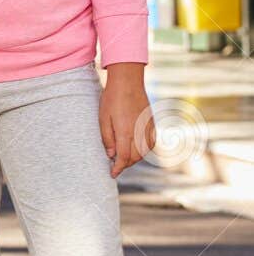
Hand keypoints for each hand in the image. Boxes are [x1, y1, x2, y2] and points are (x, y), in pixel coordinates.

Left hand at [100, 63, 153, 177]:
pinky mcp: (151, 123)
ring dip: (135, 158)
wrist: (128, 82)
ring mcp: (147, 127)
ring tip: (125, 158)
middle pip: (135, 157)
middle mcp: (139, 132)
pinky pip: (151, 142)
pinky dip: (144, 150)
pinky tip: (137, 149)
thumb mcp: (103, 119)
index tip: (112, 174)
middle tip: (116, 166)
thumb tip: (111, 155)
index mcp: (125, 132)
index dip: (118, 168)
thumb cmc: (111, 99)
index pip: (124, 158)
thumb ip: (107, 139)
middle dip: (125, 164)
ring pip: (144, 152)